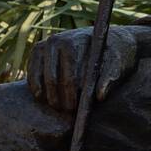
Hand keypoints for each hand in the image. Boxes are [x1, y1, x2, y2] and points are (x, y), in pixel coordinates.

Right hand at [27, 25, 150, 110]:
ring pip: (40, 78)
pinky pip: (32, 74)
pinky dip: (37, 89)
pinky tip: (46, 100)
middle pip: (52, 79)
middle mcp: (54, 41)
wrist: (104, 37)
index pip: (69, 76)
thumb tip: (100, 96)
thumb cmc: (114, 52)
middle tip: (67, 113)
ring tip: (59, 109)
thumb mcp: (119, 63)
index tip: (75, 109)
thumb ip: (111, 77)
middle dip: (60, 99)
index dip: (72, 96)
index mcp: (73, 42)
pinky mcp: (36, 52)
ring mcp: (43, 46)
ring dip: (48, 96)